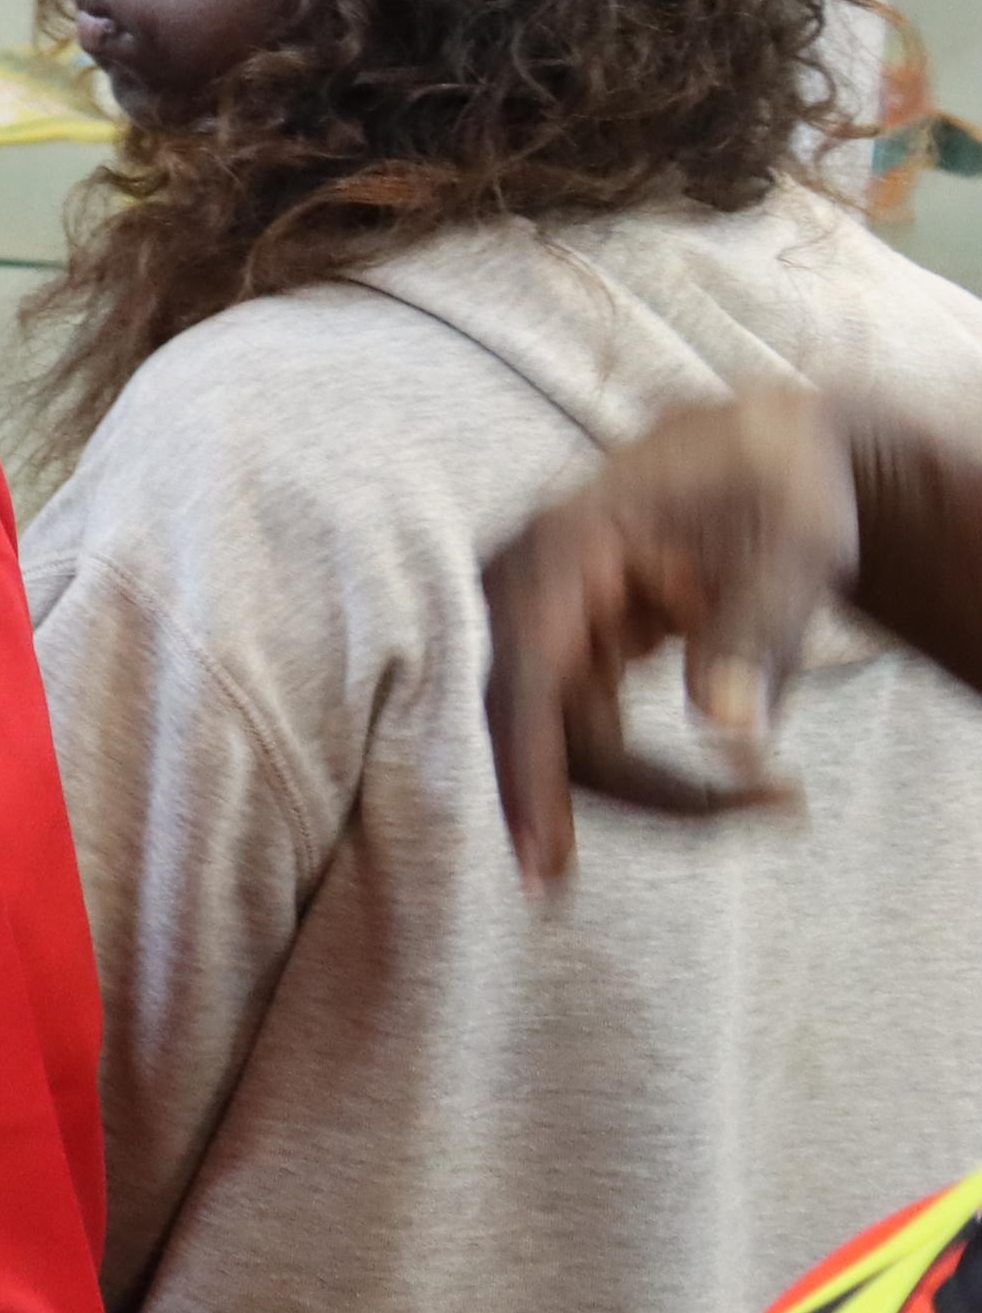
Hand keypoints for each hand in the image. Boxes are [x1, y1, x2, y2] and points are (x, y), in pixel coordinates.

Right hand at [484, 386, 858, 883]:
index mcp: (561, 549)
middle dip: (645, 790)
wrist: (757, 452)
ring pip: (561, 744)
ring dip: (657, 789)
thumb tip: (732, 730)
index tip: (545, 860)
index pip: (527, 675)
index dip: (530, 770)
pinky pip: (583, 740)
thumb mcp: (788, 552)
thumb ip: (756, 634)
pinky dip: (653, 775)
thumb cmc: (771, 489)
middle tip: (776, 806)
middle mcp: (524, 590)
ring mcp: (536, 625)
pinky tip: (733, 788)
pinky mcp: (560, 657)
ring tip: (774, 798)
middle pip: (539, 725)